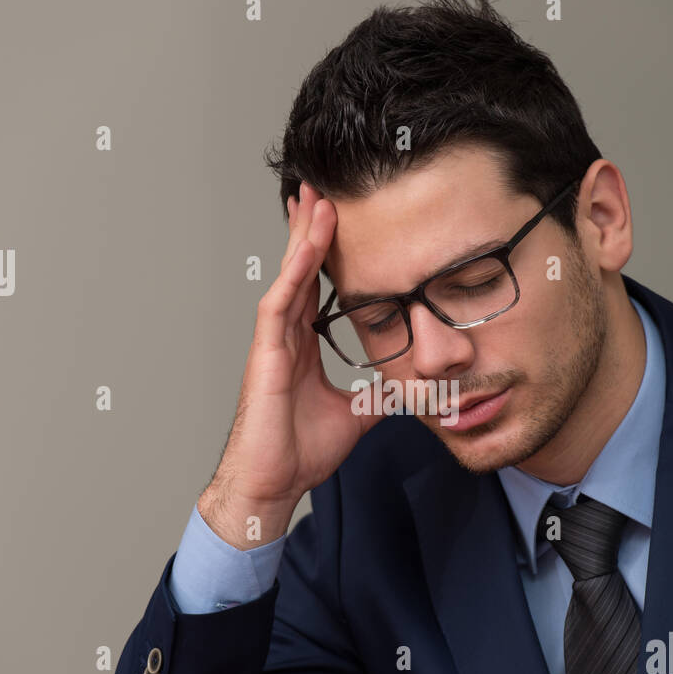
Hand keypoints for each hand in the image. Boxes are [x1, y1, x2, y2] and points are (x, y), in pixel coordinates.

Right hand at [198, 182, 384, 548]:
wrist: (273, 484)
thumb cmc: (298, 453)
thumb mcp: (356, 417)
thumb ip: (377, 398)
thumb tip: (408, 392)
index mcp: (301, 347)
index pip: (316, 287)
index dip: (326, 253)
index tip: (338, 220)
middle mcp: (284, 338)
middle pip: (300, 271)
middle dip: (310, 230)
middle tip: (323, 189)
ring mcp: (272, 343)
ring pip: (290, 276)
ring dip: (304, 238)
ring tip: (317, 198)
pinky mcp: (264, 354)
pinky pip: (280, 302)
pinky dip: (295, 271)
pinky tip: (307, 244)